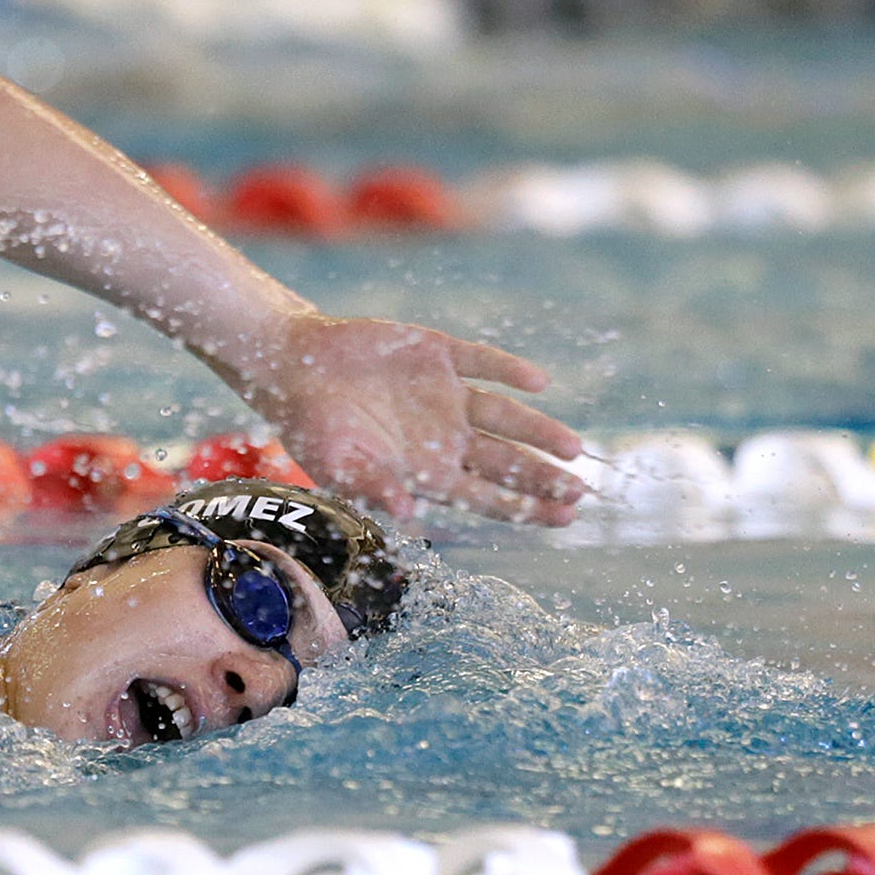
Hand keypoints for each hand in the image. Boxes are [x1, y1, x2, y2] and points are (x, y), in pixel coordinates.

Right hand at [236, 310, 586, 525]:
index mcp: (425, 471)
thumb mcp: (335, 465)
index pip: (486, 495)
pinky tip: (539, 384)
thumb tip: (406, 512)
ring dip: (538, 431)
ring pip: (505, 416)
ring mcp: (446, 396)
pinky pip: (483, 363)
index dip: (525, 509)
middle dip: (543, 478)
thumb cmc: (311, 427)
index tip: (563, 519)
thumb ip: (372, 487)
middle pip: (506, 462)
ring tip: (572, 448)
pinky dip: (509, 371)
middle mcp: (445, 437)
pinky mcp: (439, 356)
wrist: (295, 365)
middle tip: (580, 493)